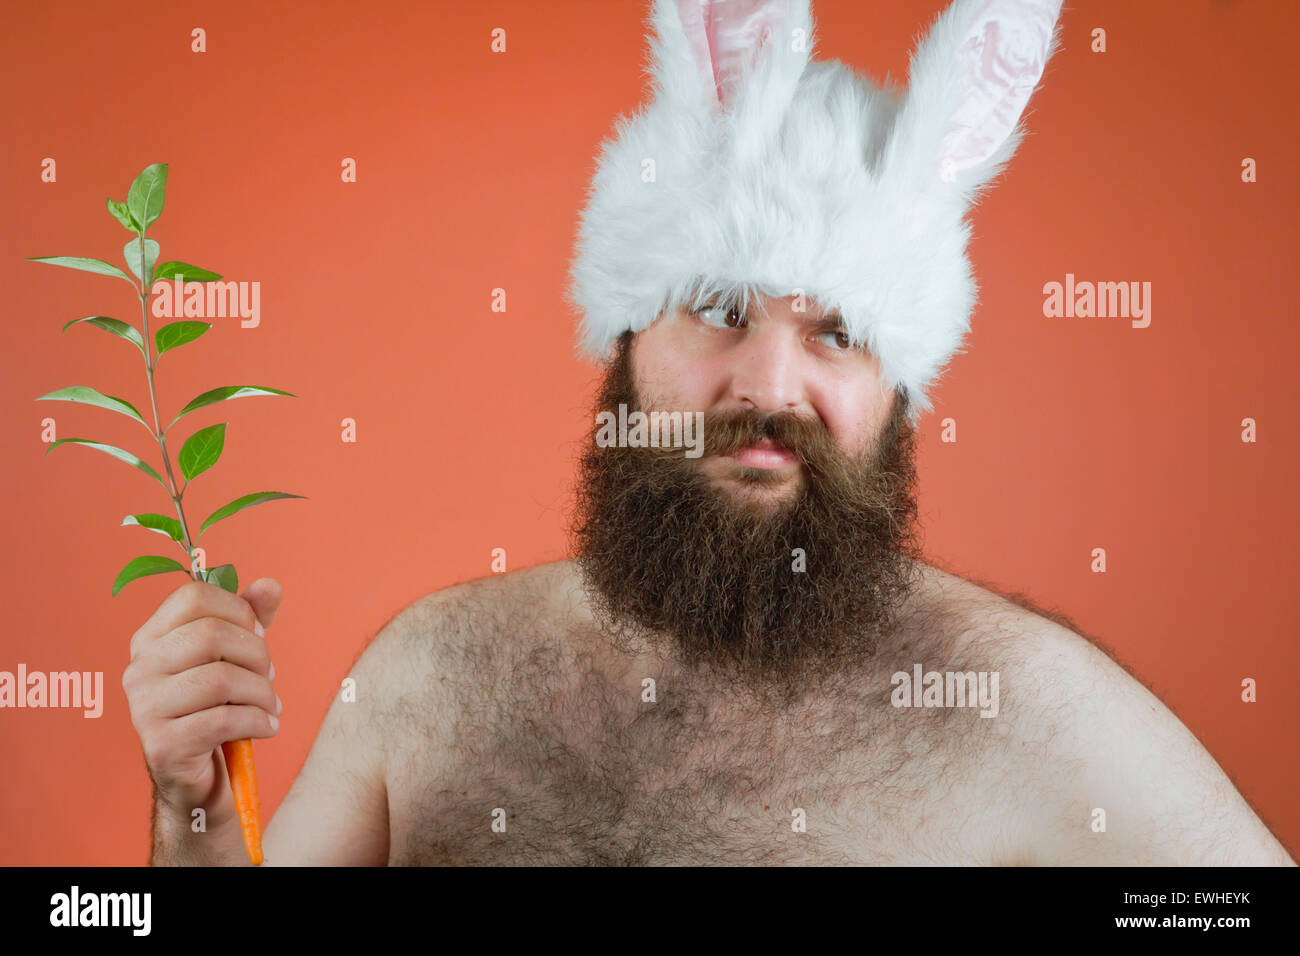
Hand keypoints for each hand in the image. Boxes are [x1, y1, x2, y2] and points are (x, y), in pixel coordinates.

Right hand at [122, 576, 281, 826]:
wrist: (196, 776)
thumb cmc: (216, 706)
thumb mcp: (235, 657)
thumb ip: (251, 619)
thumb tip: (270, 585)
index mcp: (150, 638)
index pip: (194, 597)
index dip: (238, 610)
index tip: (256, 635)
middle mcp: (139, 668)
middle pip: (212, 635)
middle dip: (256, 654)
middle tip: (267, 675)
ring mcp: (144, 708)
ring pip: (221, 679)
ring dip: (262, 692)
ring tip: (271, 705)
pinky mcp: (161, 745)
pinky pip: (223, 721)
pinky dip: (258, 721)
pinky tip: (267, 726)